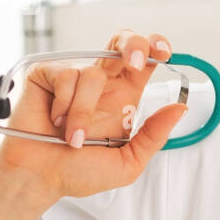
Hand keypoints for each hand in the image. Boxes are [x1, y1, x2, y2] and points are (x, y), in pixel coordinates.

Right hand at [0, 29, 189, 200]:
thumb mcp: (127, 161)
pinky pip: (66, 76)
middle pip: (122, 42)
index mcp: (123, 96)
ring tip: (74, 138)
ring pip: (93, 73)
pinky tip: (54, 121)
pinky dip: (64, 105)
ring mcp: (72, 76)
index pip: (144, 60)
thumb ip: (153, 135)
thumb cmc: (78, 172)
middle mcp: (101, 82)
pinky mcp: (46, 74)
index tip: (165, 54)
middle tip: (134, 63)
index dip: (156, 48)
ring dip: (84, 113)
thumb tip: (180, 109)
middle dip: (133, 45)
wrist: (39, 178)